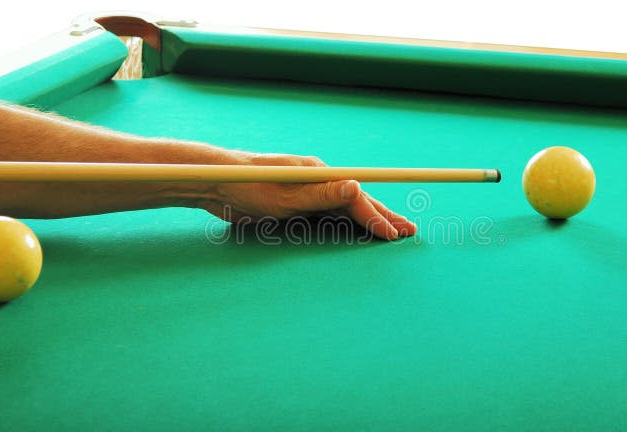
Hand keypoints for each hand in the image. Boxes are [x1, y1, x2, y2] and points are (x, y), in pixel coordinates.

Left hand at [198, 152, 416, 239]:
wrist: (216, 181)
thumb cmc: (247, 186)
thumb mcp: (284, 195)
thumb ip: (321, 194)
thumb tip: (356, 188)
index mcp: (319, 174)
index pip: (357, 198)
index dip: (377, 218)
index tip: (394, 235)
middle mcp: (318, 179)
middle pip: (358, 200)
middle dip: (384, 216)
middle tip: (410, 231)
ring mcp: (308, 189)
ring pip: (347, 208)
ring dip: (370, 219)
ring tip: (392, 231)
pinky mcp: (297, 199)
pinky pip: (331, 212)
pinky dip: (348, 222)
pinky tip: (357, 228)